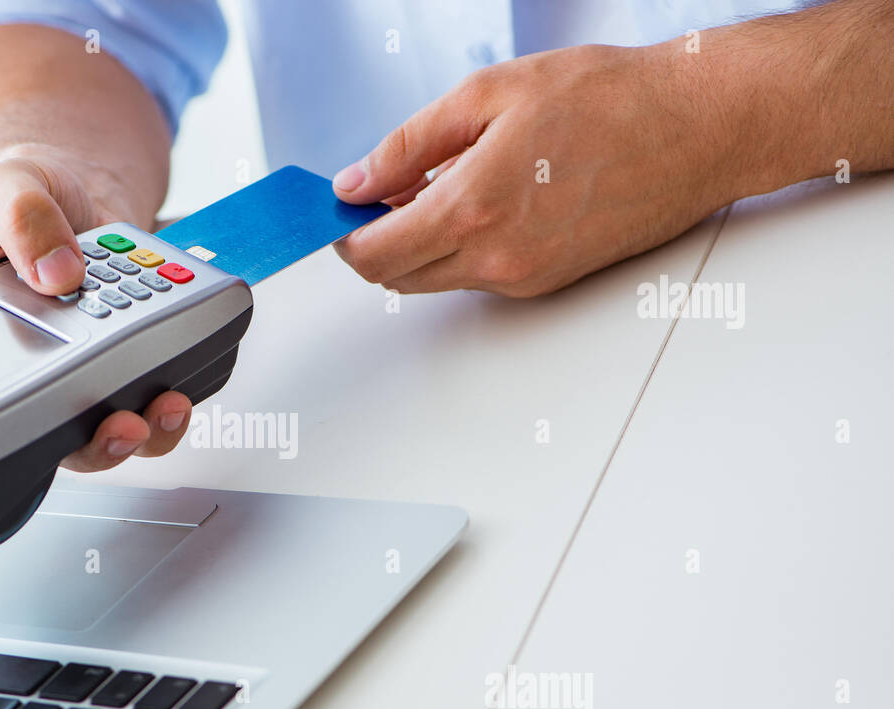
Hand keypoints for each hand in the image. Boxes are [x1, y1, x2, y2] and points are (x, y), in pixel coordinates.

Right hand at [0, 145, 191, 593]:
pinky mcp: (111, 382)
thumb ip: (26, 222)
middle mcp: (3, 384)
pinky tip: (173, 395)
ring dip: (113, 447)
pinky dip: (160, 417)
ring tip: (142, 418)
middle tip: (37, 465)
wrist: (85, 194)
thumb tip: (57, 273)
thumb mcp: (12, 190)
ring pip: (76, 448)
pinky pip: (135, 415)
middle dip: (9, 503)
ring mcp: (59, 390)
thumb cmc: (23, 197)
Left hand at [332, 41, 734, 296]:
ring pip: (436, 279)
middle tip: (383, 190)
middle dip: (376, 239)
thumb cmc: (607, 100)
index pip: (373, 255)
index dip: (344, 233)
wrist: (697, 128)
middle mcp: (495, 259)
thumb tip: (355, 181)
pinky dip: (460, 248)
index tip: (340, 208)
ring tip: (442, 183)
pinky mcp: (546, 283)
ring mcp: (523, 278)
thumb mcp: (487, 96)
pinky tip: (484, 199)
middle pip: (397, 277)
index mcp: (473, 209)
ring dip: (418, 244)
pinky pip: (478, 277)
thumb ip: (408, 146)